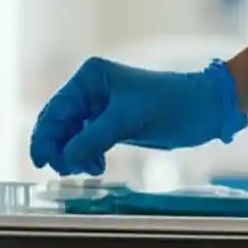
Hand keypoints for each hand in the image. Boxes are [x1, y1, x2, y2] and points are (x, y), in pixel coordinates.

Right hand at [30, 57, 247, 174]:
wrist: (205, 108)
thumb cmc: (173, 104)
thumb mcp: (129, 121)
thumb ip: (93, 139)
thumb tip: (66, 157)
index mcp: (91, 77)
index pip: (57, 109)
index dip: (45, 136)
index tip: (41, 161)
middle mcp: (93, 88)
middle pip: (61, 123)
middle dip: (60, 148)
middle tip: (66, 170)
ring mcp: (102, 106)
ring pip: (74, 135)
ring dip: (75, 154)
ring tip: (89, 170)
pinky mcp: (114, 122)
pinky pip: (89, 140)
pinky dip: (88, 154)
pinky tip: (97, 165)